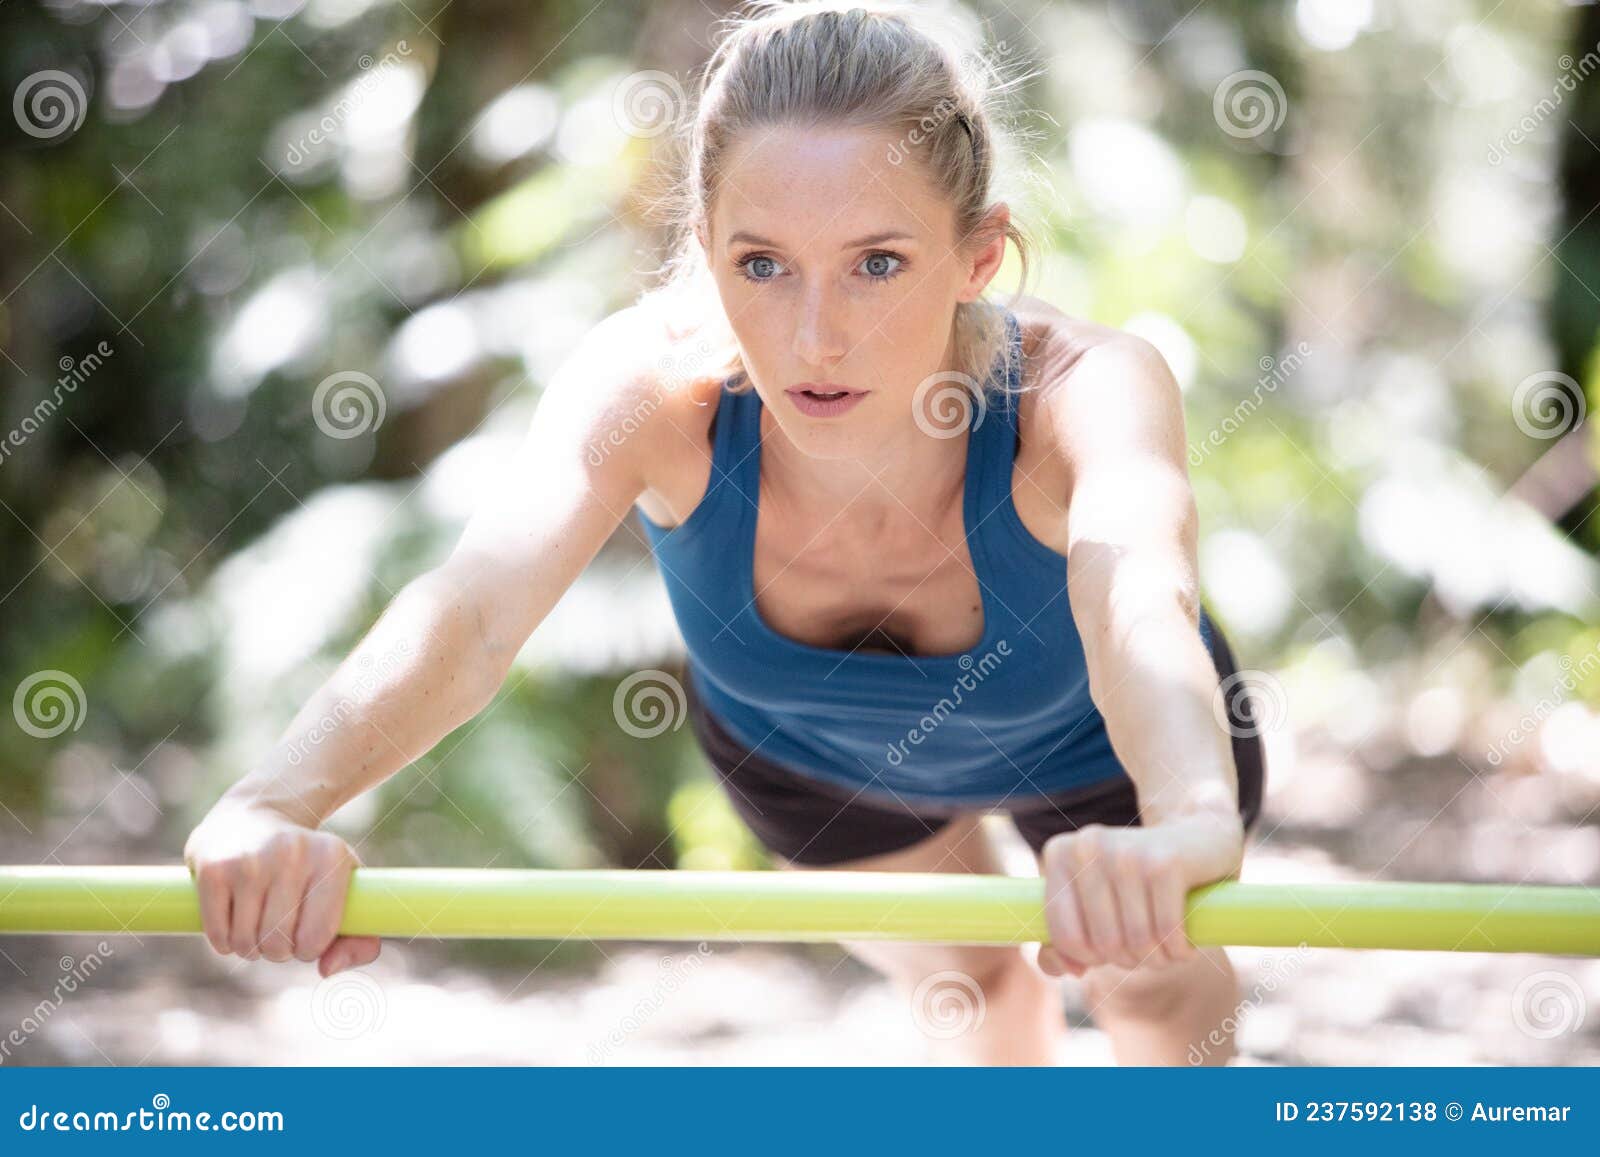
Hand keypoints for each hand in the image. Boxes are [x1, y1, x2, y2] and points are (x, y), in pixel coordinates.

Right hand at [183, 801, 379, 976]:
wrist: (252, 815)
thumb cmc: (306, 865)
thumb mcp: (344, 890)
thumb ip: (360, 940)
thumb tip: (326, 969)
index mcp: (332, 857)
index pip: (318, 937)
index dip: (309, 949)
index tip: (305, 935)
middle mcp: (293, 853)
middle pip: (279, 944)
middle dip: (277, 951)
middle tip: (277, 929)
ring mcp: (250, 860)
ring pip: (246, 944)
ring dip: (249, 948)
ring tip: (256, 924)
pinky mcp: (214, 869)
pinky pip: (217, 935)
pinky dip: (223, 943)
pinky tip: (232, 921)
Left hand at [1035, 811, 1242, 977]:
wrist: (1199, 837)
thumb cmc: (1137, 881)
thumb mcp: (1095, 900)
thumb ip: (1067, 939)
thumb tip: (1069, 970)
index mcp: (1059, 854)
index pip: (1065, 935)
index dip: (1089, 959)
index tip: (1108, 955)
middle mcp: (1087, 847)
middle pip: (1105, 942)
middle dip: (1130, 960)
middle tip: (1146, 952)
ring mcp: (1126, 853)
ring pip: (1138, 940)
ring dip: (1158, 960)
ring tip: (1166, 951)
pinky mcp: (1166, 862)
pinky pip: (1168, 931)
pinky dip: (1179, 951)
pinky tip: (1184, 948)